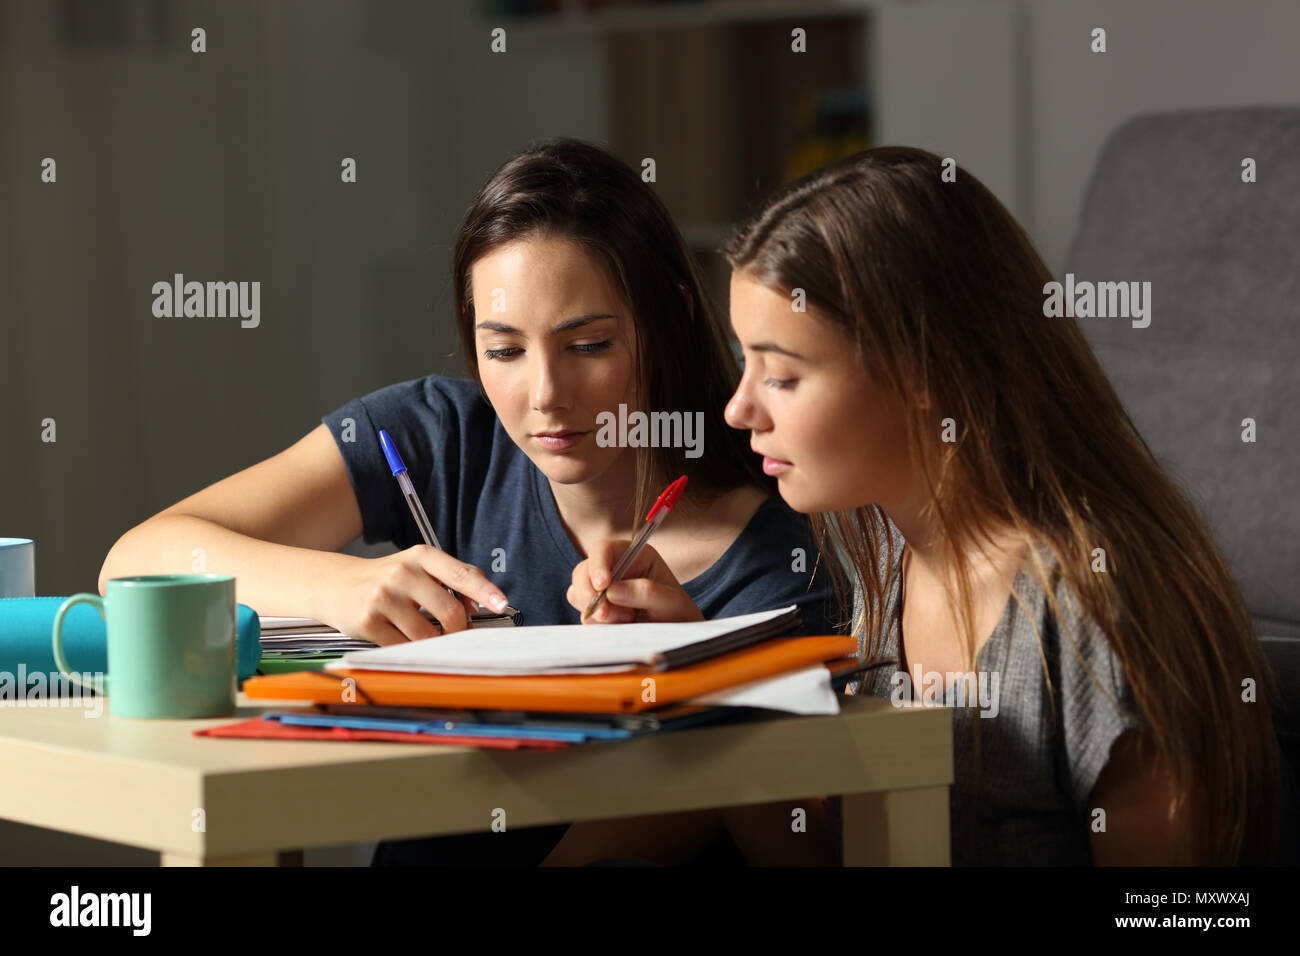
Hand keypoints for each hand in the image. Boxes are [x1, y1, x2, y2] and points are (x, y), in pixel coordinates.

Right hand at [321, 545, 510, 644]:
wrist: (336, 585)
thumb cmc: (388, 578)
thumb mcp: (419, 566)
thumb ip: (452, 579)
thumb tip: (478, 605)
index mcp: (422, 556)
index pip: (462, 574)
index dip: (485, 591)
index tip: (501, 603)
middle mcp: (402, 573)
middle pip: (450, 612)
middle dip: (459, 630)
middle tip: (456, 633)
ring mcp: (384, 597)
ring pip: (428, 635)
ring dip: (433, 642)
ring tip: (423, 633)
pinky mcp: (368, 621)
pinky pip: (404, 646)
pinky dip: (409, 647)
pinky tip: (401, 636)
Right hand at [567, 540, 704, 623]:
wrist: (677, 636)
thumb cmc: (678, 614)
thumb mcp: (671, 602)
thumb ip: (646, 592)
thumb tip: (613, 591)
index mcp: (633, 556)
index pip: (603, 549)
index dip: (598, 564)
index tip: (602, 585)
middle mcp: (614, 570)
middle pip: (582, 570)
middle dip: (589, 592)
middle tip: (606, 614)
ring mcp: (603, 591)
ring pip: (578, 593)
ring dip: (595, 610)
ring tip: (626, 619)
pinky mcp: (598, 611)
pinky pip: (584, 614)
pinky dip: (596, 623)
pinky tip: (621, 626)